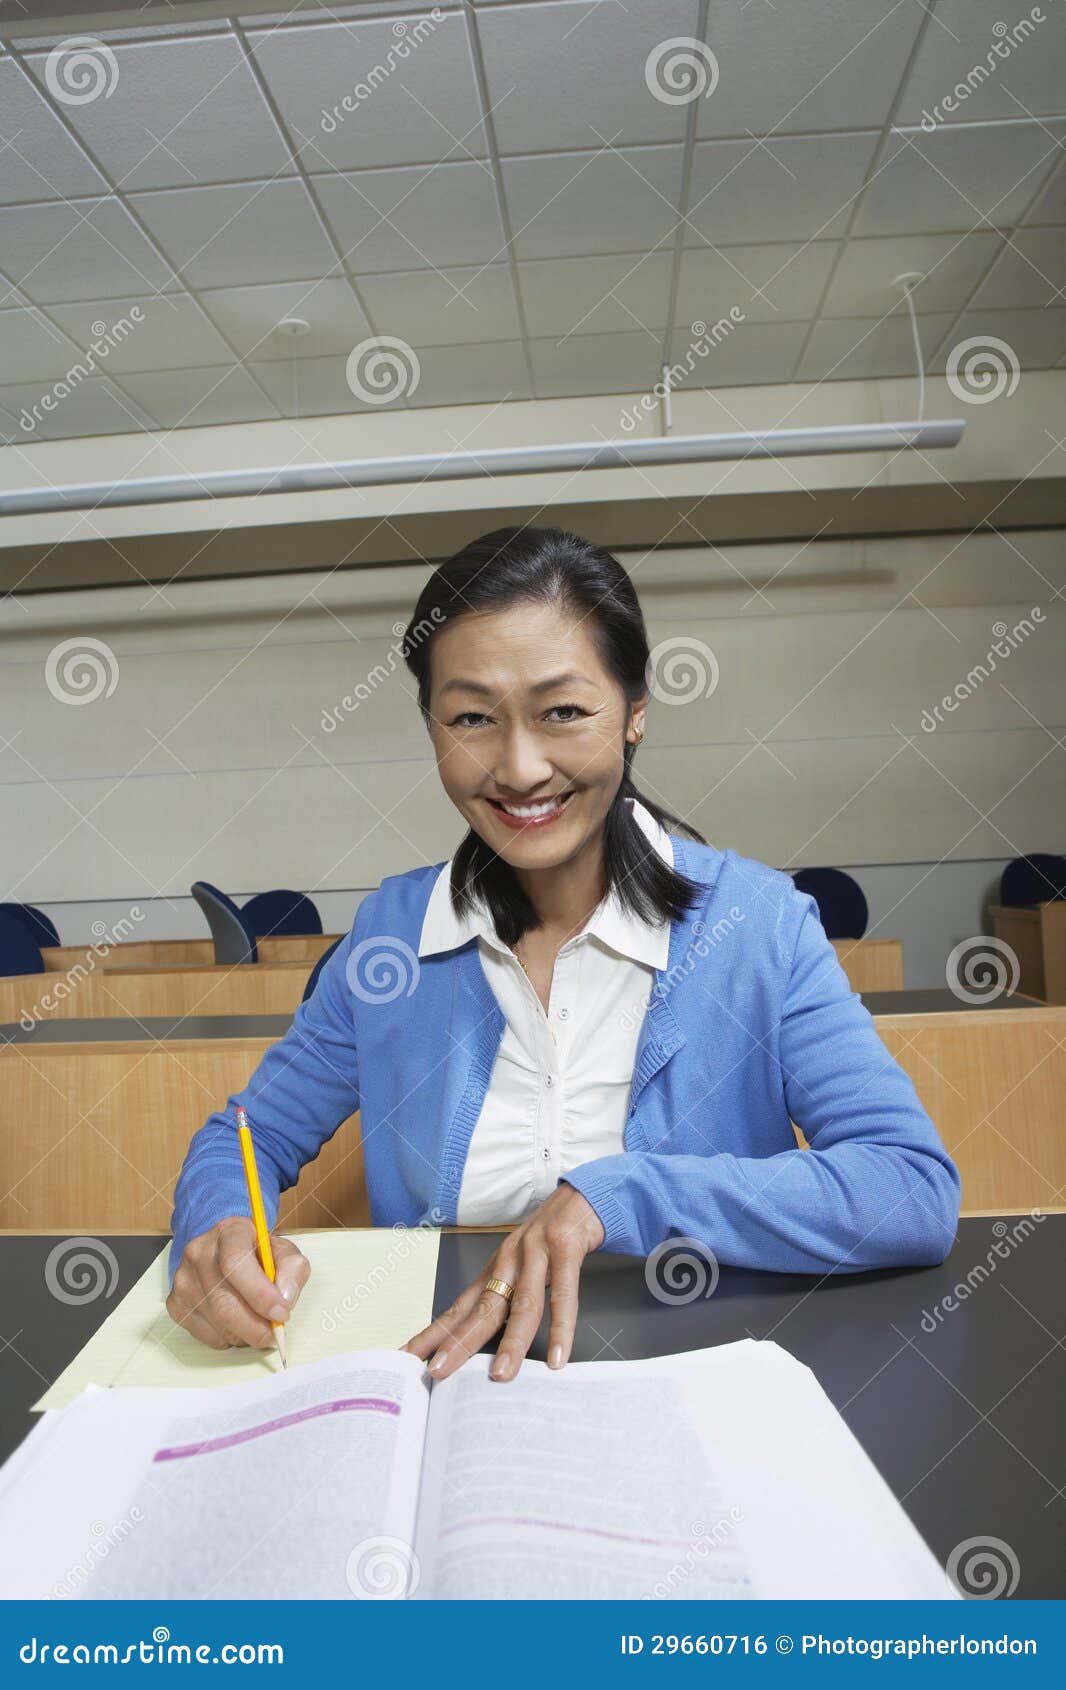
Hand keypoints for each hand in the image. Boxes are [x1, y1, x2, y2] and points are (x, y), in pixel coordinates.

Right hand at [166, 1216, 309, 1349]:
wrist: (225, 1250)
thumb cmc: (256, 1252)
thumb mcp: (283, 1250)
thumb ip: (292, 1269)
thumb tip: (285, 1299)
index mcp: (229, 1232)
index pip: (236, 1264)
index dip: (260, 1294)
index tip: (282, 1313)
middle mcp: (199, 1253)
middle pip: (224, 1302)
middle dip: (255, 1327)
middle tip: (275, 1334)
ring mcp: (183, 1279)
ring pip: (217, 1323)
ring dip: (245, 1334)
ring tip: (258, 1324)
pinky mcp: (175, 1303)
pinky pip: (206, 1335)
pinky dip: (229, 1338)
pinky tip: (238, 1324)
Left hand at [403, 1184, 603, 1382]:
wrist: (582, 1196)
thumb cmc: (552, 1237)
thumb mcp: (523, 1267)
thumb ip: (510, 1300)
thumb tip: (492, 1342)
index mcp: (495, 1270)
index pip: (460, 1307)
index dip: (435, 1333)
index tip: (409, 1357)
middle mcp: (509, 1261)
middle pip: (482, 1308)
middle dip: (459, 1342)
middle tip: (438, 1371)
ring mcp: (537, 1252)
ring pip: (523, 1303)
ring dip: (512, 1341)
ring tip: (501, 1374)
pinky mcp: (566, 1247)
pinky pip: (565, 1293)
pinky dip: (561, 1327)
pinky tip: (558, 1356)